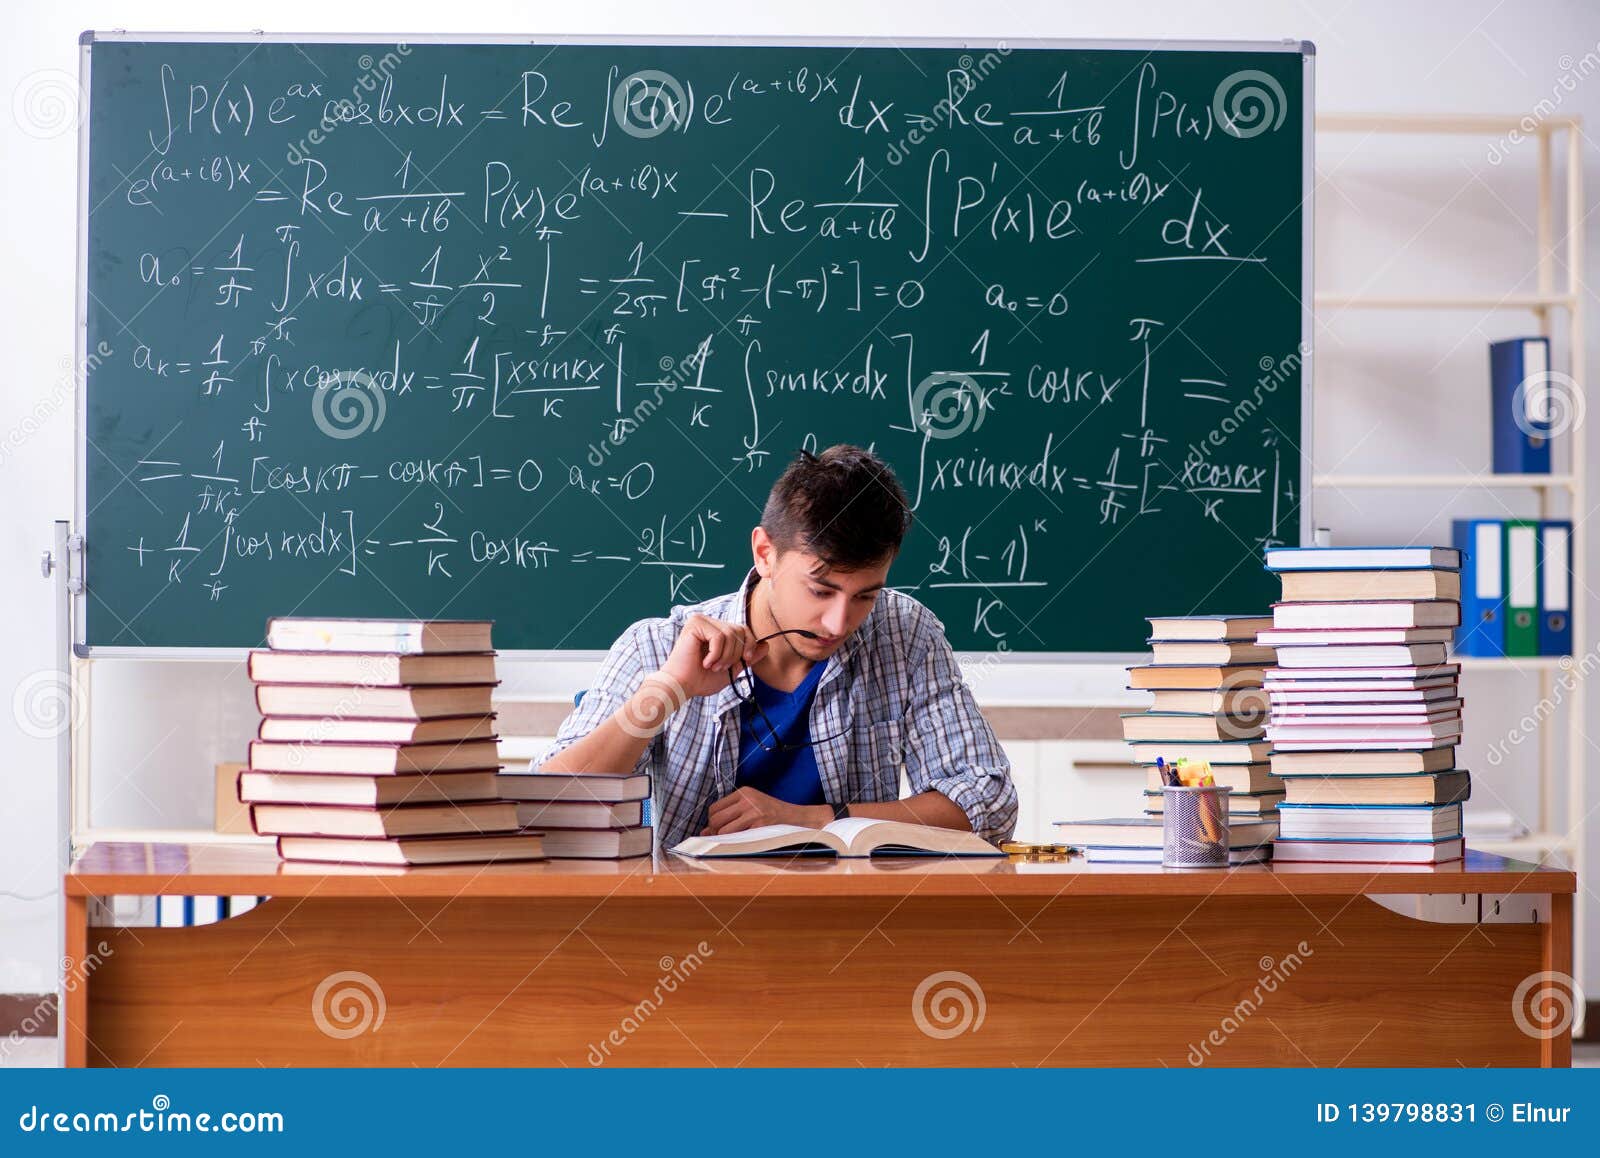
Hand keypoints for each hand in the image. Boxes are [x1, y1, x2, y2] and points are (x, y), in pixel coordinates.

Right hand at [657, 613, 768, 699]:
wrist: (683, 686)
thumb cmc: (702, 679)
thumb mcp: (732, 668)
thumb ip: (748, 657)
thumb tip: (766, 645)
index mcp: (717, 630)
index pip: (744, 629)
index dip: (749, 645)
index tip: (745, 661)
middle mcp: (709, 621)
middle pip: (739, 630)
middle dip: (736, 653)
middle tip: (721, 667)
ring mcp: (701, 620)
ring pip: (730, 634)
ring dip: (725, 656)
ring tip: (712, 666)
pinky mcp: (695, 624)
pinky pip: (719, 637)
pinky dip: (716, 654)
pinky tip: (705, 662)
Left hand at [702, 787, 825, 835]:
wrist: (801, 820)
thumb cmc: (775, 818)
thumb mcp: (752, 810)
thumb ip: (730, 818)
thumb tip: (704, 833)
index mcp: (744, 792)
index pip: (714, 808)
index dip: (712, 823)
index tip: (718, 831)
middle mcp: (747, 799)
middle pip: (715, 819)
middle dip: (715, 832)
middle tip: (723, 840)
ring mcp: (753, 811)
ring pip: (723, 830)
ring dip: (724, 840)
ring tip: (733, 843)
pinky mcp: (759, 825)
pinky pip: (736, 838)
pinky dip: (734, 844)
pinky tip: (742, 845)